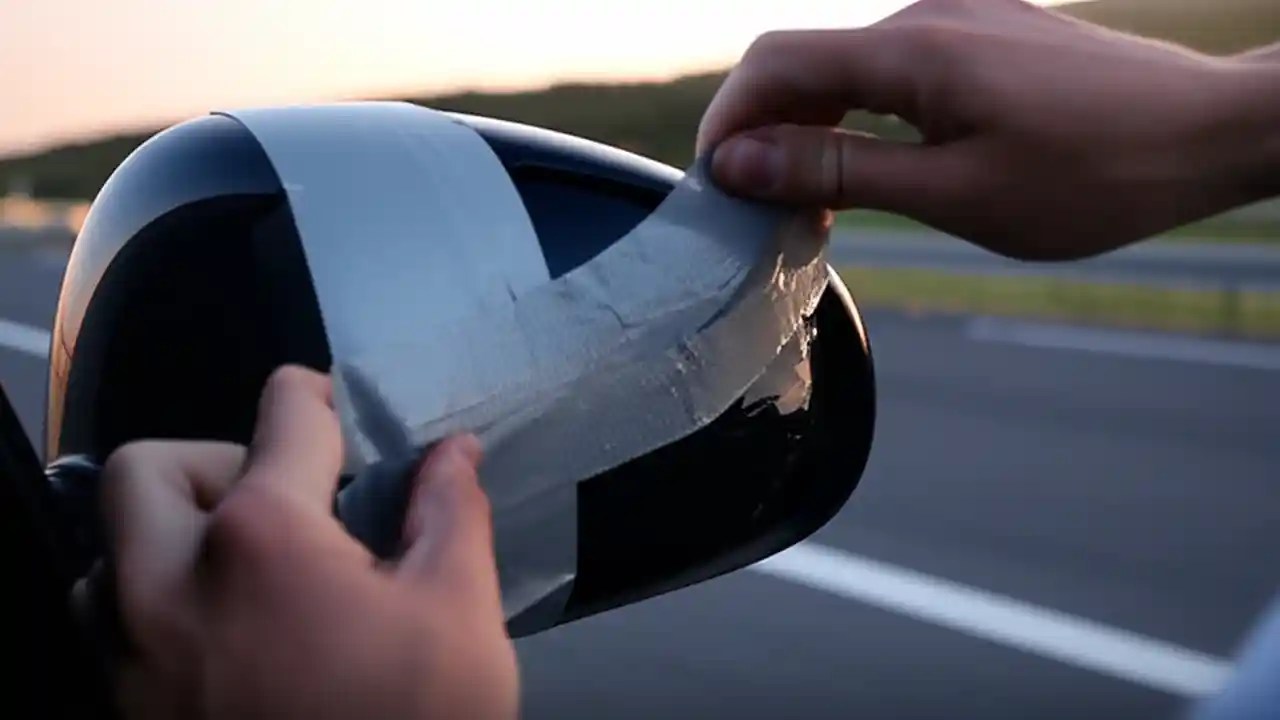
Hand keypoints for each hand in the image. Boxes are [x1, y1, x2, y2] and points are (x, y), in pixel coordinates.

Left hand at [94, 366, 517, 719]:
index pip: (283, 420)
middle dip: (216, 459)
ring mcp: (132, 655)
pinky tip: (221, 628)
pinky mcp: (124, 709)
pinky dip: (150, 598)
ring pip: (111, 550)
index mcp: (262, 540)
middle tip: (285, 499)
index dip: (315, 396)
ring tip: (248, 565)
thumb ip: (449, 513)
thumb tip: (452, 452)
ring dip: (170, 533)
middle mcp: (169, 584)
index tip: (326, 400)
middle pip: (149, 468)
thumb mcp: (458, 614)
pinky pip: (107, 620)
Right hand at [698, 0, 1279, 259]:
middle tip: (757, 207)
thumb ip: (839, 169)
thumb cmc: (1093, 174)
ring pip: (844, 64)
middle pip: (801, 58)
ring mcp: (958, 18)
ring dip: (808, 124)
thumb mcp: (954, 191)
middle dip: (760, 128)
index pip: (772, 63)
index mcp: (911, 48)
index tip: (715, 188)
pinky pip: (890, 66)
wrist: (1208, 132)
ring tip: (809, 201)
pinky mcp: (983, 34)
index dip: (726, 122)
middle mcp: (926, 13)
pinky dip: (856, 113)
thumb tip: (741, 162)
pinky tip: (866, 164)